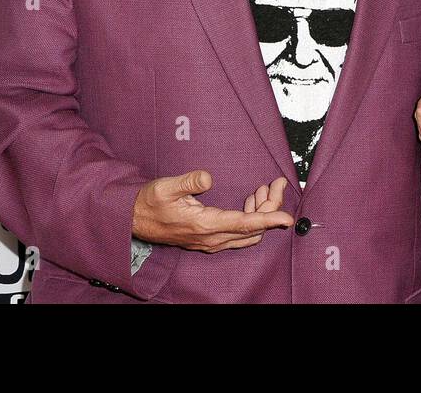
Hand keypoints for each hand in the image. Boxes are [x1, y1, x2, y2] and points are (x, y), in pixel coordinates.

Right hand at [132, 170, 292, 251]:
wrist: (133, 220)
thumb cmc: (149, 203)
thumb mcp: (166, 187)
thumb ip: (188, 182)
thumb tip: (208, 177)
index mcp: (204, 225)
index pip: (245, 223)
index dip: (269, 218)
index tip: (288, 217)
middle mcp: (211, 238)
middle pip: (253, 228)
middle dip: (270, 207)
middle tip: (276, 183)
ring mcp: (210, 242)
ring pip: (248, 233)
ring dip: (261, 213)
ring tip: (264, 188)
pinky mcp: (209, 240)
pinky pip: (239, 233)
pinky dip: (251, 217)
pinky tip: (249, 199)